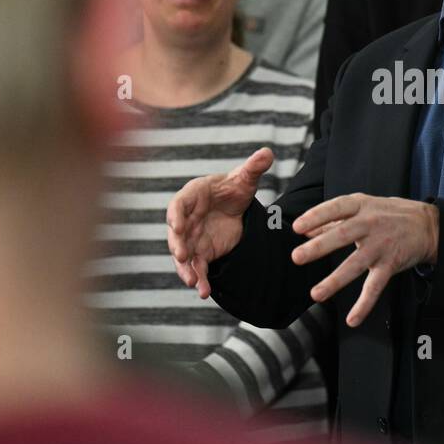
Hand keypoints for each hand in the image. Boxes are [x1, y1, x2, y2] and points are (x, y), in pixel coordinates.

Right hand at [167, 147, 273, 297]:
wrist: (235, 207)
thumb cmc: (234, 188)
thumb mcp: (245, 178)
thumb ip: (253, 167)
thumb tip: (268, 152)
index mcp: (192, 196)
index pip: (178, 205)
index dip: (175, 215)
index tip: (176, 226)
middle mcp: (186, 219)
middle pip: (176, 234)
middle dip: (177, 246)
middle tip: (182, 257)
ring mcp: (191, 238)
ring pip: (184, 256)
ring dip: (186, 269)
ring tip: (193, 283)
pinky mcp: (201, 253)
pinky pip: (197, 268)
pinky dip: (200, 279)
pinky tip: (204, 291)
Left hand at [291, 193, 438, 326]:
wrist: (427, 225)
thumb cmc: (388, 214)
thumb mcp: (363, 208)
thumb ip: (333, 220)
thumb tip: (305, 230)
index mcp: (361, 206)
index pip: (336, 208)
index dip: (317, 216)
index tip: (298, 227)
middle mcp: (370, 224)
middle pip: (343, 235)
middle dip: (319, 247)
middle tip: (297, 257)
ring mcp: (381, 246)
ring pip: (356, 264)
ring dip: (335, 280)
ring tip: (316, 294)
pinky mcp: (390, 264)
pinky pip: (376, 287)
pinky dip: (364, 305)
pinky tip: (352, 319)